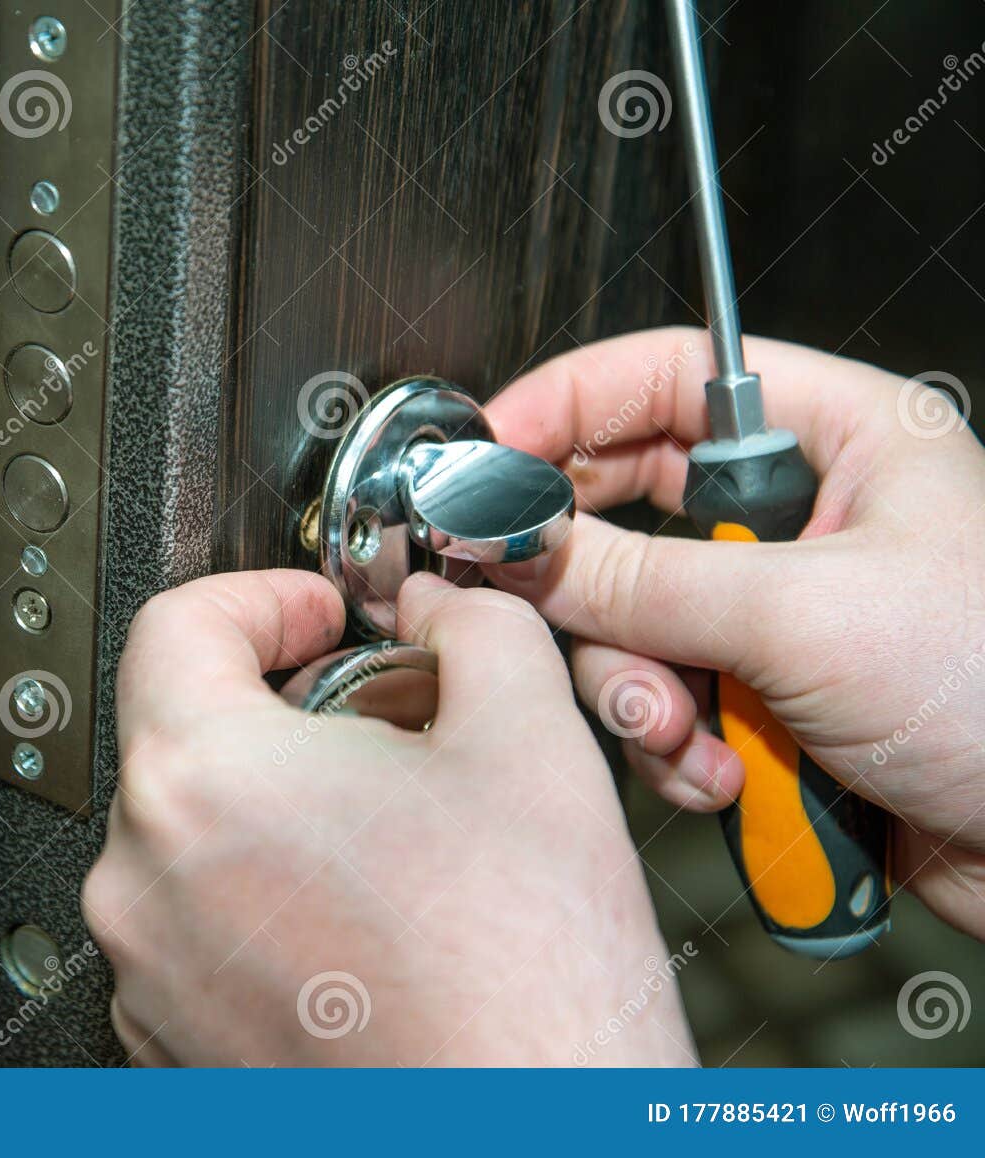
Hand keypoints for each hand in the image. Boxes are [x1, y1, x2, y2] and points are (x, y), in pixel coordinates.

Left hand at [83, 568, 694, 1065]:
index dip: (263, 598)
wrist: (528, 1139)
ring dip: (279, 807)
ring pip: (194, 833)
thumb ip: (473, 630)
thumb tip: (443, 609)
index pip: (177, 623)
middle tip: (384, 725)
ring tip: (389, 835)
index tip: (319, 617)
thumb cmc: (523, 988)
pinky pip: (197, 924)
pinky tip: (363, 918)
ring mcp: (149, 970)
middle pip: (187, 731)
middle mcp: (142, 877)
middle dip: (287, 707)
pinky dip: (263, 897)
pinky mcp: (172, 1038)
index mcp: (201, 778)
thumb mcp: (530, 742)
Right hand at [484, 327, 984, 937]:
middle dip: (591, 588)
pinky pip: (664, 700)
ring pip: (631, 624)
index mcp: (842, 438)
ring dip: (638, 690)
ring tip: (688, 735)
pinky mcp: (765, 697)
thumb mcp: (803, 615)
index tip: (480, 455)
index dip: (564, 406)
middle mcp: (803, 516)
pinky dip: (674, 746)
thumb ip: (640, 578)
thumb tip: (517, 544)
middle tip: (536, 609)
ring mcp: (779, 613)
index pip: (666, 379)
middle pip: (627, 511)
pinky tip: (725, 778)